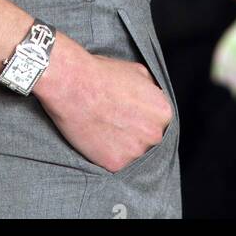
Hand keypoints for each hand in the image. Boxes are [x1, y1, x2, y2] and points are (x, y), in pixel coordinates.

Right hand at [35, 34, 173, 172]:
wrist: (72, 84)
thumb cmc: (101, 73)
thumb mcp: (137, 71)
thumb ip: (152, 91)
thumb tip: (153, 98)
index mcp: (163, 112)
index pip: (159, 121)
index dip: (143, 116)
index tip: (128, 112)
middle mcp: (154, 134)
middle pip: (148, 138)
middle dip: (134, 131)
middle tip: (115, 119)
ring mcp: (136, 151)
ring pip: (132, 152)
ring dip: (121, 144)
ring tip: (103, 126)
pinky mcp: (116, 163)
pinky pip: (115, 161)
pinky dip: (106, 152)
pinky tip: (96, 136)